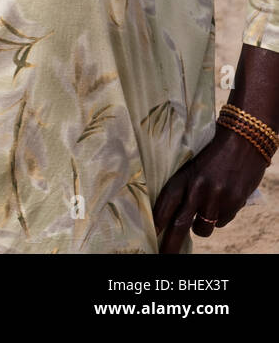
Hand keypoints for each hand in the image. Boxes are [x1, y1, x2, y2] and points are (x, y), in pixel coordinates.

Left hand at [152, 125, 267, 252]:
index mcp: (184, 177)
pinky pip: (222, 222)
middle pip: (180, 224)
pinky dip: (220, 217)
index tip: (151, 235)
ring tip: (204, 210)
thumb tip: (173, 211)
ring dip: (201, 226)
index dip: (157, 221)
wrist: (244, 140)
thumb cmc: (213, 152)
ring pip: (203, 228)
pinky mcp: (235, 203)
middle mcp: (198, 190)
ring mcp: (218, 198)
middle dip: (171, 243)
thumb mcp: (192, 165)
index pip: (165, 204)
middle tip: (163, 255)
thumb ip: (185, 187)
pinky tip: (223, 200)